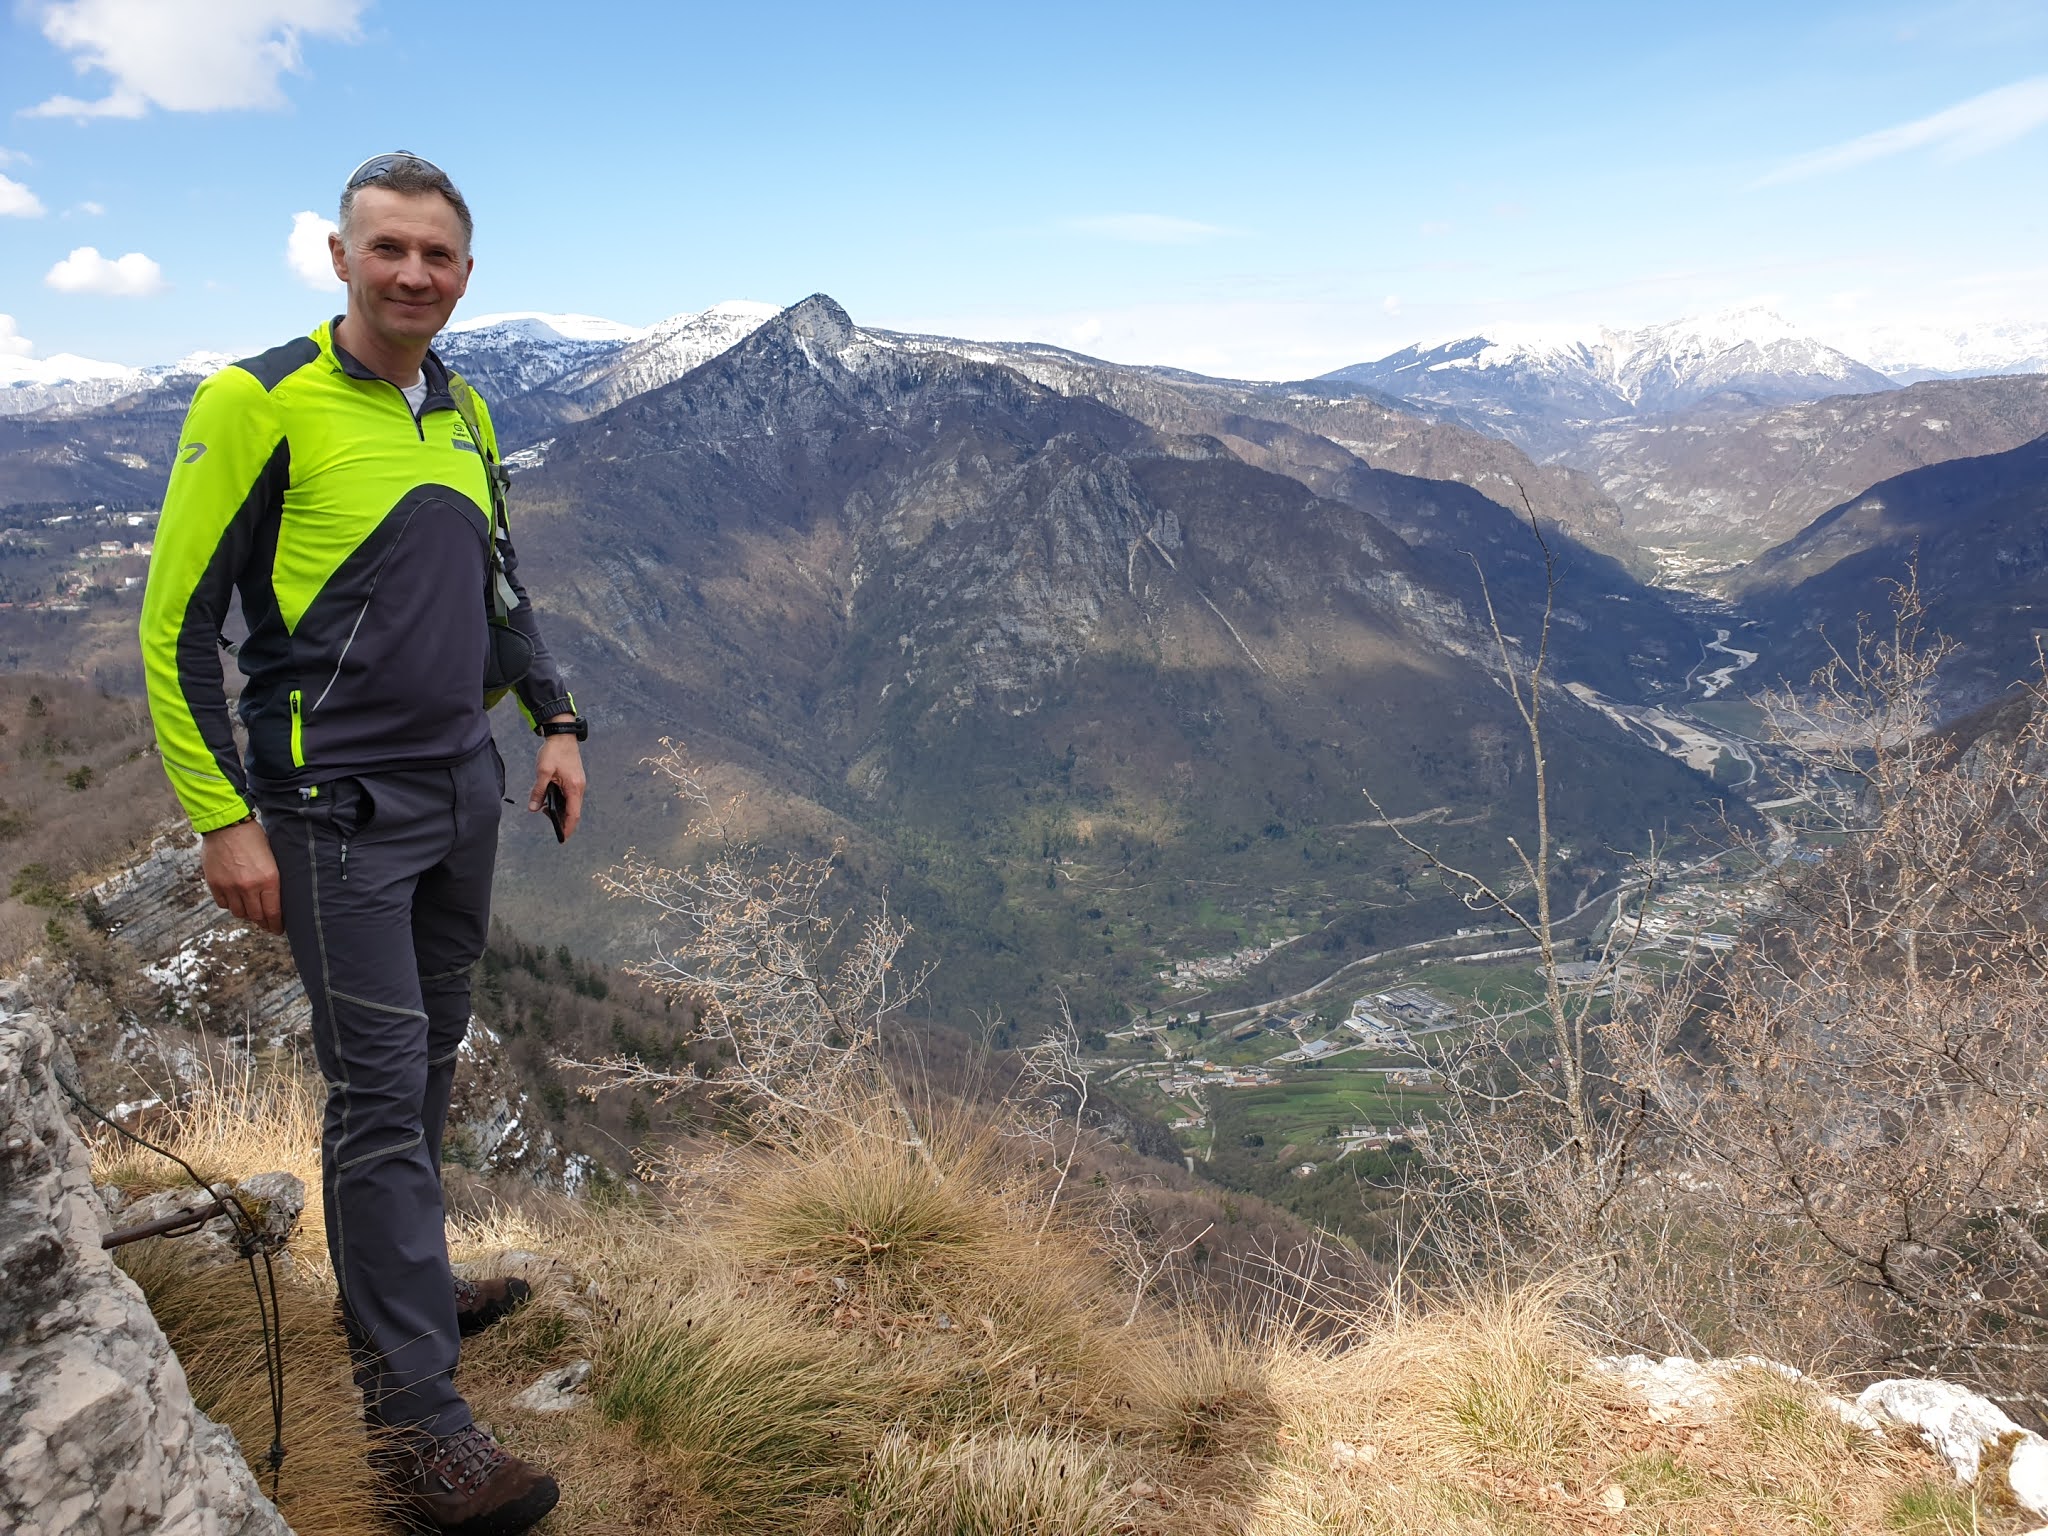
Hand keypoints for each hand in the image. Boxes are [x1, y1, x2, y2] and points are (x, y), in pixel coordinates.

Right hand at [201, 818, 282, 933]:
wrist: (227, 825)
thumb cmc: (253, 837)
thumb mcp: (272, 858)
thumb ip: (271, 879)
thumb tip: (274, 898)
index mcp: (269, 879)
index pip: (273, 912)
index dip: (276, 924)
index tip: (278, 929)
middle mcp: (249, 887)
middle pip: (256, 916)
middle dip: (262, 922)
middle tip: (266, 924)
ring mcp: (230, 887)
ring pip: (239, 913)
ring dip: (245, 913)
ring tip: (250, 910)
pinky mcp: (215, 884)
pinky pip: (223, 904)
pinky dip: (229, 905)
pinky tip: (234, 900)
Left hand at [530, 722, 585, 840]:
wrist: (563, 735)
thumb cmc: (554, 752)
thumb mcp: (543, 772)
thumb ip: (538, 791)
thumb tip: (533, 808)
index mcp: (573, 787)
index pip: (573, 813)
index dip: (568, 827)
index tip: (563, 838)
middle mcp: (579, 787)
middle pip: (574, 810)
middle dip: (563, 820)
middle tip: (547, 820)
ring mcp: (579, 783)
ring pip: (572, 803)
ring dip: (561, 810)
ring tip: (546, 810)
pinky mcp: (575, 779)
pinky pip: (571, 796)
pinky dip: (563, 802)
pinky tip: (551, 800)